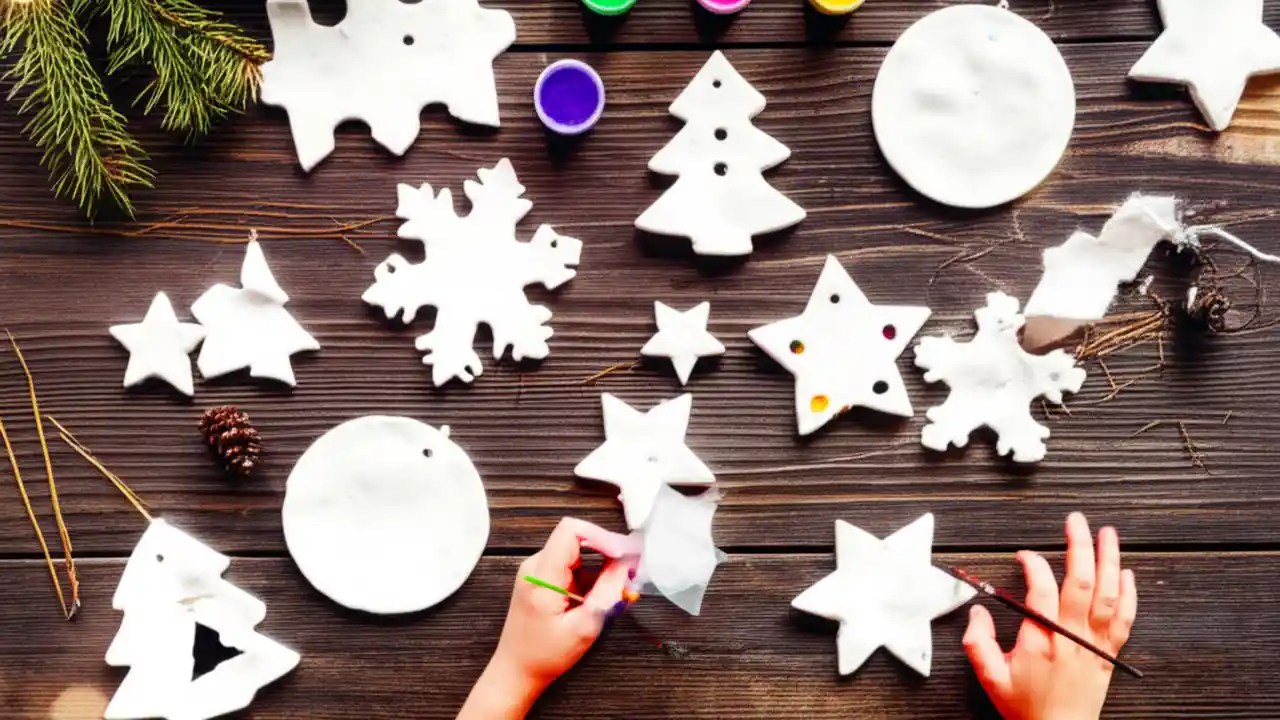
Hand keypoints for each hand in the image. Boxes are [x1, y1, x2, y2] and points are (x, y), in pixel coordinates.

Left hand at [458, 518, 638, 719]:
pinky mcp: (543, 581)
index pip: (572, 531)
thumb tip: (626, 564)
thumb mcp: (584, 626)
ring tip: (621, 591)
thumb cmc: (545, 655)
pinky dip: (592, 580)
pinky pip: (573, 569)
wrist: (516, 672)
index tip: (623, 555)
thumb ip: (606, 592)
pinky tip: (605, 598)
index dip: (601, 537)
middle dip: (608, 553)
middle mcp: (536, 566)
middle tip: (631, 572)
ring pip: (578, 555)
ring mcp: (538, 572)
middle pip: (577, 540)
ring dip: (602, 569)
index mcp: (541, 575)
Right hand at [963, 513, 1137, 719]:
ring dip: (1109, 560)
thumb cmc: (1028, 710)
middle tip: (1076, 521)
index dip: (1033, 564)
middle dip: (1079, 545)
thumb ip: (977, 642)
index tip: (1025, 556)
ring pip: (1108, 593)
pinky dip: (1128, 593)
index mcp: (1042, 640)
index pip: (1041, 588)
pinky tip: (1126, 574)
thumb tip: (978, 611)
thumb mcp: (990, 678)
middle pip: (1081, 581)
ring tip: (1108, 534)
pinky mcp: (1110, 654)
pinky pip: (1125, 618)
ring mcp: (1095, 644)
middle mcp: (1072, 637)